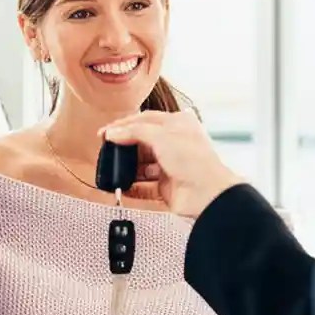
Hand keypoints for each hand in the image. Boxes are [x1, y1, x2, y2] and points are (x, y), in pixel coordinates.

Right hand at [99, 111, 243, 217]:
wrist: (208, 194)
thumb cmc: (195, 161)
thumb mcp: (162, 136)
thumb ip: (134, 132)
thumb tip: (114, 132)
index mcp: (178, 125)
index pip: (144, 120)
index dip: (123, 125)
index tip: (106, 132)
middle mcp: (175, 144)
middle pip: (142, 143)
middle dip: (124, 148)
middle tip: (108, 152)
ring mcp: (171, 166)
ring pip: (142, 165)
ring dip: (127, 169)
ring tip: (113, 170)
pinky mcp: (167, 187)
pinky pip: (144, 187)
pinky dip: (132, 188)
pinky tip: (121, 187)